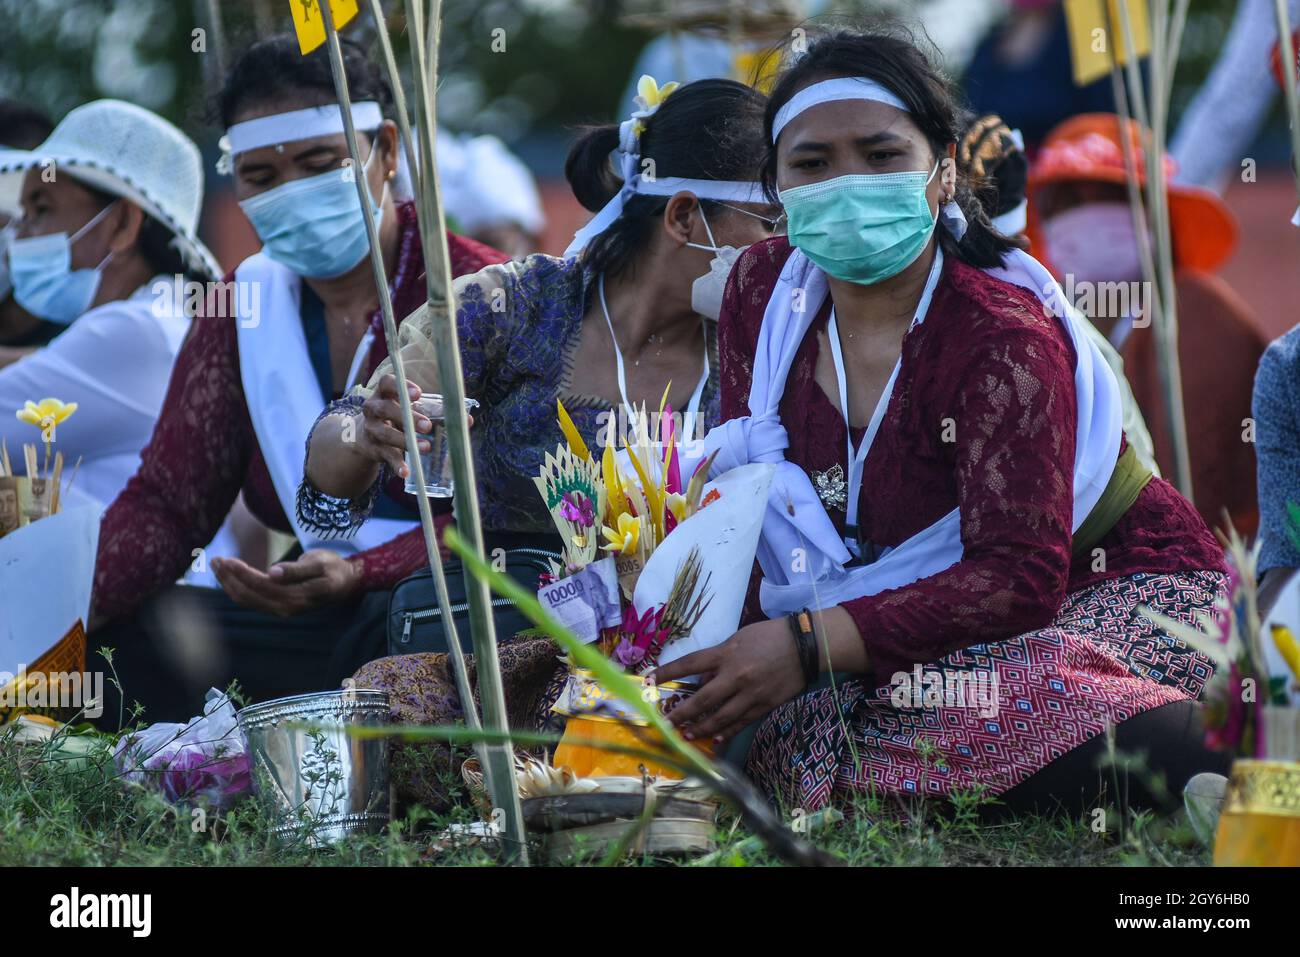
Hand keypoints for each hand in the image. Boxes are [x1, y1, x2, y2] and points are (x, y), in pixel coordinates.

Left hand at [212, 549, 361, 617]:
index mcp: (296, 597)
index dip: (241, 574)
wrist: (346, 583)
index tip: (226, 559)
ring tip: (217, 565)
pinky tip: (229, 577)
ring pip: (247, 600)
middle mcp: (286, 608)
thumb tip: (272, 572)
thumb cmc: (333, 568)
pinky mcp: (277, 607)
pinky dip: (237, 589)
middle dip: (229, 578)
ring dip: (229, 584)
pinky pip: (252, 601)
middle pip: (249, 596)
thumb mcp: (320, 563)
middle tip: (215, 559)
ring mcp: (281, 610)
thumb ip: (296, 569)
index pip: (260, 586)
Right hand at [355, 374, 433, 478]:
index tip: (418, 394)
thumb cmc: (397, 418)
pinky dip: (396, 464)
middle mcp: (373, 408)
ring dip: (405, 441)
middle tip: (427, 426)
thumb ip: (437, 413)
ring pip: (385, 433)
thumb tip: (467, 420)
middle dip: (407, 416)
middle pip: (385, 409)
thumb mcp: (411, 410)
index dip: (400, 386)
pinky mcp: (372, 449)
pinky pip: (385, 456)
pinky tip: (406, 472)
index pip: (386, 382)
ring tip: (425, 448)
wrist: (365, 438)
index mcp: (384, 393)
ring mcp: (370, 429)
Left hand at [650, 617, 806, 744]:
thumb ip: (718, 660)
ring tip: (685, 736)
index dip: (667, 672)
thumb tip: (701, 681)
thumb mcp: (738, 639)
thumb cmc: (770, 636)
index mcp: (726, 654)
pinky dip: (726, 731)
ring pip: (720, 717)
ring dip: (700, 728)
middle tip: (665, 723)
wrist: (805, 646)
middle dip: (681, 713)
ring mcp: (750, 693)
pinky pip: (741, 722)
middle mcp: (735, 675)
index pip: (689, 664)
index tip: (648, 679)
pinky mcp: (764, 705)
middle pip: (701, 699)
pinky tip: (714, 739)